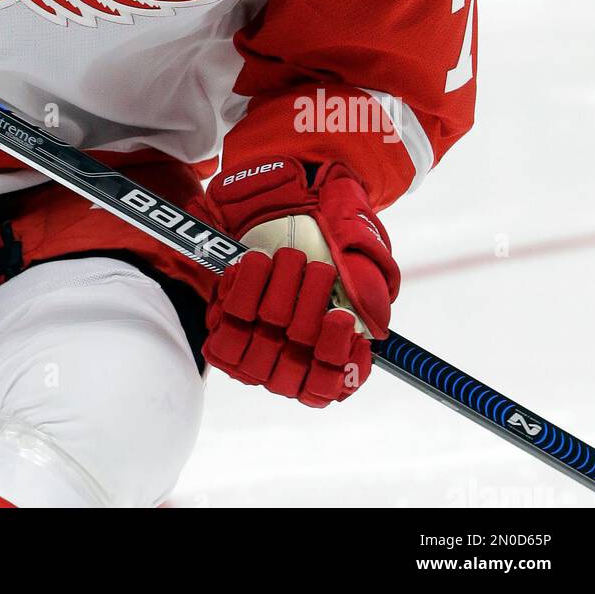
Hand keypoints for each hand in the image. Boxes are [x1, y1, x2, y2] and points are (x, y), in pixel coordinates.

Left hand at [203, 157, 399, 405]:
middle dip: (309, 305)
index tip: (341, 317)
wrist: (282, 208)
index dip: (333, 354)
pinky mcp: (221, 324)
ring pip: (262, 333)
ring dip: (280, 287)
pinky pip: (228, 315)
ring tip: (291, 258)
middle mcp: (286, 363)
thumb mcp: (359, 253)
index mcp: (325, 362)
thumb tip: (374, 322)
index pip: (325, 385)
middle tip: (320, 270)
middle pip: (293, 356)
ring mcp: (250, 346)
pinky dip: (245, 283)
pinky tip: (257, 261)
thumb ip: (368, 283)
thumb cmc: (329, 239)